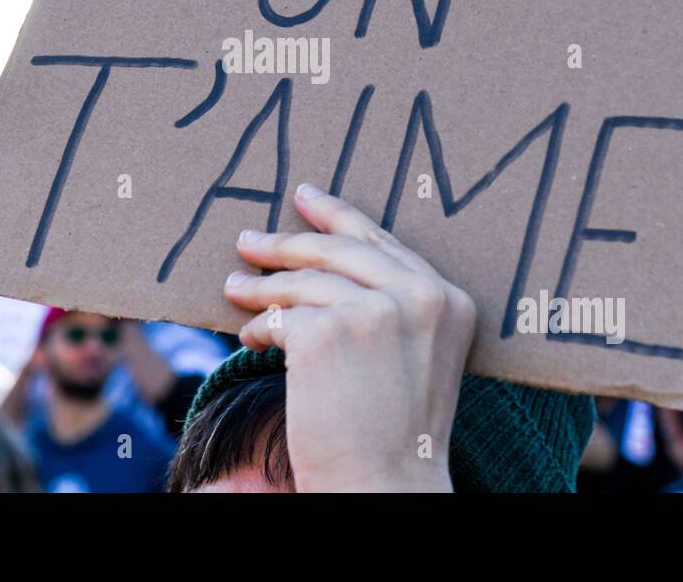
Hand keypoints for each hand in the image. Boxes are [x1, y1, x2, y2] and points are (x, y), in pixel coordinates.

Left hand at [223, 183, 476, 491]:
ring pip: (303, 282)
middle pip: (338, 250)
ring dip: (261, 287)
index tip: (307, 197)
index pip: (383, 244)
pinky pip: (280, 316)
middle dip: (287, 242)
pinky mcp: (327, 332)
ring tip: (234, 289)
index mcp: (449, 299)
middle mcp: (419, 296)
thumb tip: (317, 261)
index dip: (338, 216)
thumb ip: (389, 305)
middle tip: (249, 239)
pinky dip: (259, 326)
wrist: (385, 484)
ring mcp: (374, 310)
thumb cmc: (394, 432)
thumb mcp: (415, 356)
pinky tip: (249, 338)